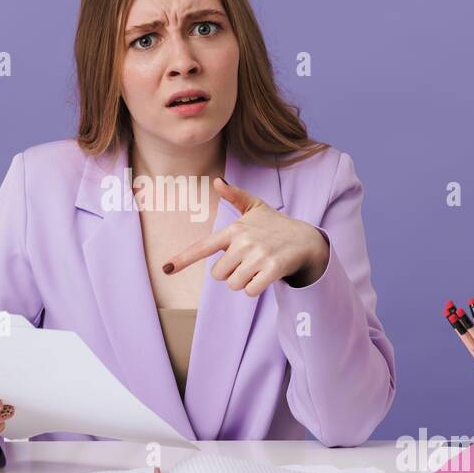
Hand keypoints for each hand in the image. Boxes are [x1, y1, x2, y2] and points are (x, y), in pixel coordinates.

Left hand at [162, 177, 329, 296]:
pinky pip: (250, 291)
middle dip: (231, 273)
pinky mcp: (272, 269)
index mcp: (234, 230)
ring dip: (244, 282)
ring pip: (234, 285)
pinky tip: (266, 276)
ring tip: (257, 268)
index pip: (203, 247)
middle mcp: (243, 242)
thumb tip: (216, 181)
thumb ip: (235, 196)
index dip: (183, 259)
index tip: (166, 268)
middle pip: (218, 274)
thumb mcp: (256, 207)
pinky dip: (256, 289)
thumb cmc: (276, 224)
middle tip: (247, 262)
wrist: (306, 238)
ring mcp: (258, 255)